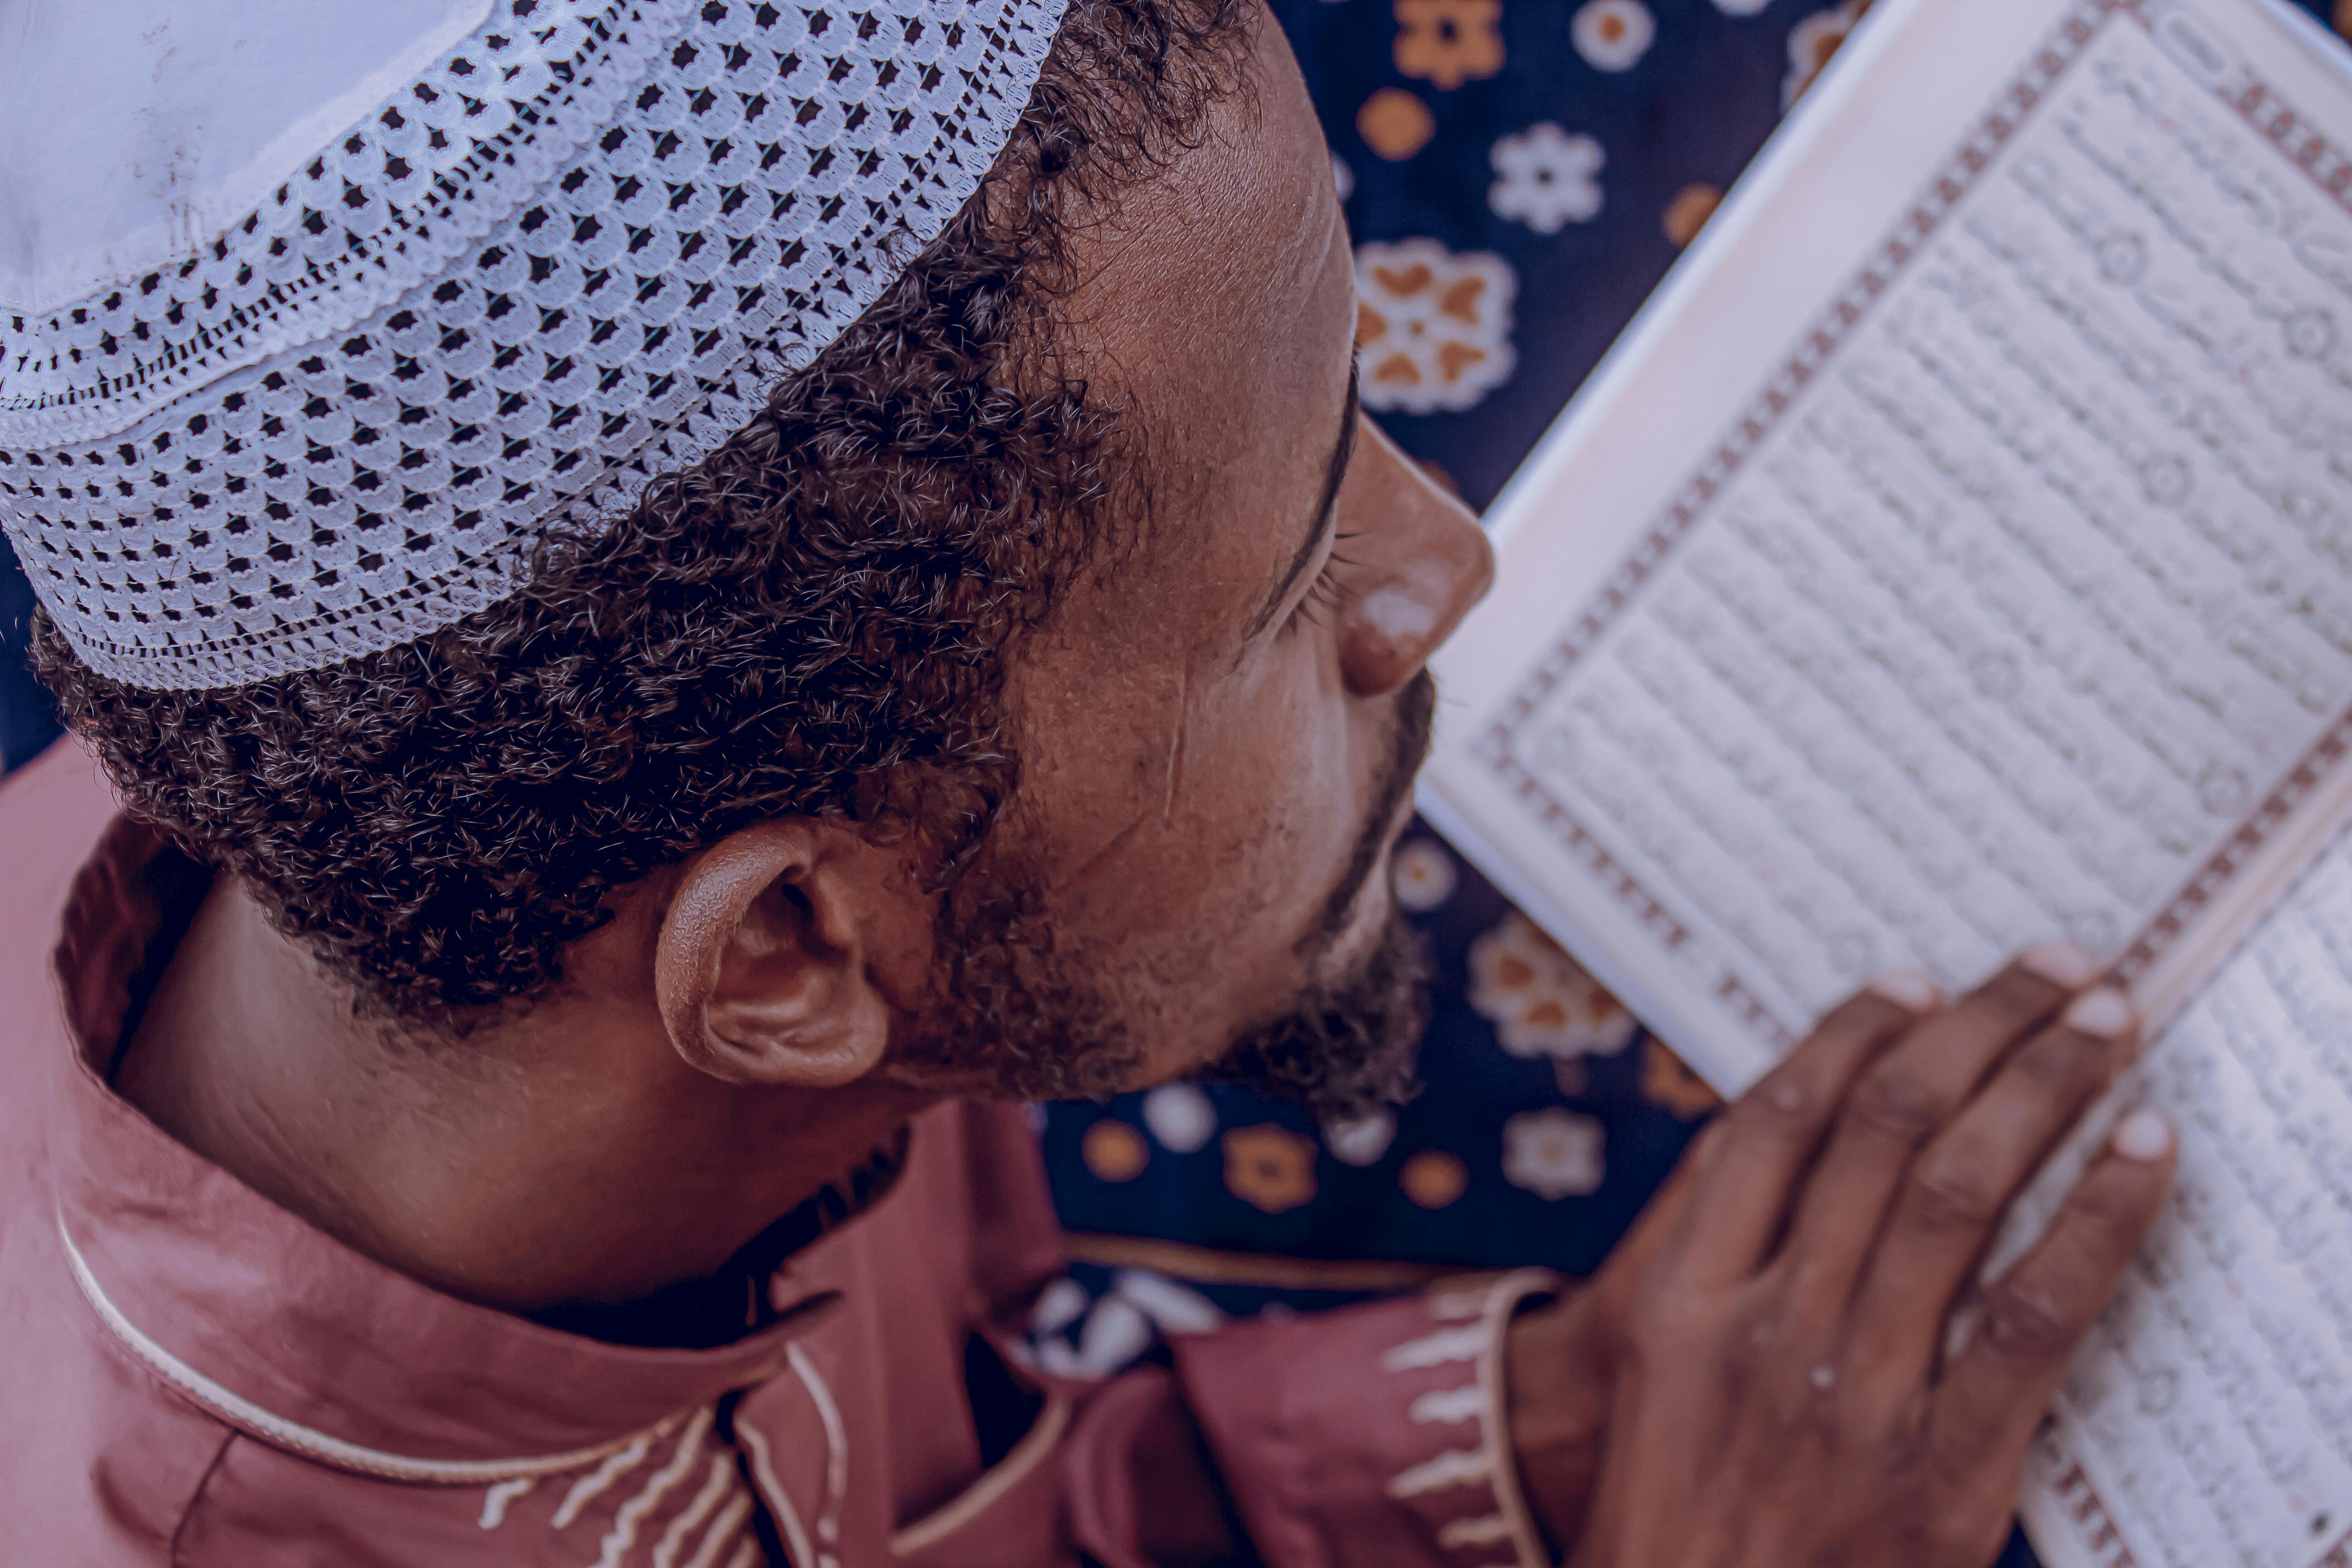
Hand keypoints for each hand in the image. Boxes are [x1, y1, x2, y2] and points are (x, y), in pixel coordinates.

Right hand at [1512, 950, 2174, 1567]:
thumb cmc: (1682, 1518)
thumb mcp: (1657, 1381)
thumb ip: (1715, 1262)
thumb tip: (1794, 1140)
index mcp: (1682, 1298)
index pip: (1774, 1119)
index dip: (1851, 1032)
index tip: (1922, 982)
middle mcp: (1762, 1326)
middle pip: (1879, 1129)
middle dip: (1978, 1030)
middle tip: (2058, 969)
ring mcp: (1851, 1397)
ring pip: (1955, 1194)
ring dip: (2043, 1089)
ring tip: (2107, 1024)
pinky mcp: (1942, 1474)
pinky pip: (2033, 1318)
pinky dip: (2096, 1222)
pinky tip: (2143, 1156)